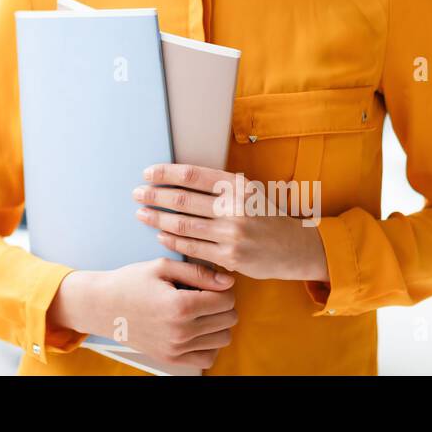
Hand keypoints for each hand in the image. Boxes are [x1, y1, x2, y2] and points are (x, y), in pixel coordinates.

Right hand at [47, 260, 236, 369]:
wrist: (102, 306)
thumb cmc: (130, 282)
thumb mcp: (162, 266)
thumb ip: (198, 272)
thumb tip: (228, 281)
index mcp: (180, 305)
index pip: (226, 299)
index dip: (223, 287)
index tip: (210, 282)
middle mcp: (181, 331)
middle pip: (229, 319)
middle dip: (223, 304)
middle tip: (206, 294)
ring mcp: (176, 348)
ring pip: (223, 339)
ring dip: (219, 324)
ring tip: (201, 311)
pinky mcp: (171, 359)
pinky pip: (208, 358)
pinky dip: (209, 344)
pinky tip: (197, 330)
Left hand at [132, 164, 329, 281]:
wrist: (295, 247)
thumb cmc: (266, 215)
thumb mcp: (248, 192)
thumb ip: (220, 186)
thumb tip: (179, 179)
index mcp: (238, 186)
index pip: (193, 175)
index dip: (166, 173)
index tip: (148, 173)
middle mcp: (235, 207)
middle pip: (183, 199)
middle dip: (154, 196)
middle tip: (137, 194)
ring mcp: (232, 234)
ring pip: (183, 225)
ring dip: (157, 218)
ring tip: (141, 214)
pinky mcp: (230, 258)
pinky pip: (192, 248)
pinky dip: (172, 241)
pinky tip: (160, 234)